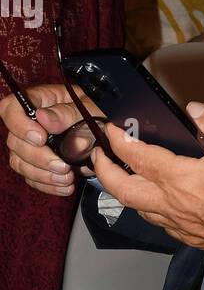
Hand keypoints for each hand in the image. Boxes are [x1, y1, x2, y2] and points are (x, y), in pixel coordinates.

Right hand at [1, 81, 101, 196]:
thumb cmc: (97, 115)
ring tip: (68, 178)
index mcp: (40, 102)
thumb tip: (43, 118)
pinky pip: (32, 178)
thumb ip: (66, 114)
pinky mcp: (36, 164)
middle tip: (63, 166)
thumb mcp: (88, 109)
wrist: (107, 136)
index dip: (20, 125)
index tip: (41, 138)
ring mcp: (30, 145)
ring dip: (43, 175)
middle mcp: (29, 123)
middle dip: (38, 158)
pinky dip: (48, 185)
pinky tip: (65, 187)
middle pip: (15, 142)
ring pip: (20, 163)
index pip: (11, 109)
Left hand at [90, 102, 203, 269]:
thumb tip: (195, 110)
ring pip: (137, 209)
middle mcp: (174, 205)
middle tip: (99, 155)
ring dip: (122, 190)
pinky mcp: (190, 238)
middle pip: (122, 189)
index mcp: (184, 179)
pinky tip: (154, 198)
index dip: (119, 140)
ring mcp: (180, 225)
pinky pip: (157, 221)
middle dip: (104, 170)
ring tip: (121, 174)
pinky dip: (145, 207)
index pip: (138, 157)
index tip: (112, 129)